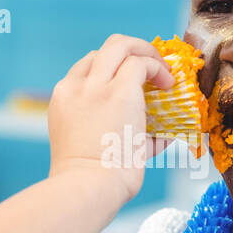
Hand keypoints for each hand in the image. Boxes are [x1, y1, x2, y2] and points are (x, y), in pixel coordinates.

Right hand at [48, 34, 172, 201]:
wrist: (88, 187)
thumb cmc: (91, 180)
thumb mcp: (93, 147)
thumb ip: (119, 132)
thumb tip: (161, 134)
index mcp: (63, 100)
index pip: (88, 68)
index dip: (114, 68)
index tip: (133, 79)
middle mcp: (76, 87)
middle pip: (103, 49)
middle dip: (132, 50)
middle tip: (152, 65)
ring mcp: (96, 87)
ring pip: (120, 45)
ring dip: (146, 51)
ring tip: (164, 70)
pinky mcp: (119, 92)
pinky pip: (141, 64)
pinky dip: (157, 68)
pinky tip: (169, 83)